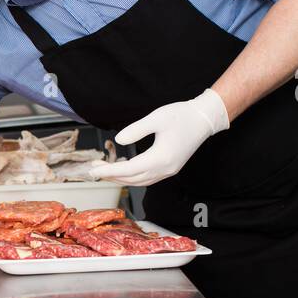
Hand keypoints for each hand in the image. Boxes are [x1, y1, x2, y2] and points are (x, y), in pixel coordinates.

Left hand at [94, 89, 229, 187]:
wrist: (204, 119)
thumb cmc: (182, 115)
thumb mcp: (156, 118)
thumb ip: (136, 130)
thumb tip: (119, 140)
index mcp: (161, 158)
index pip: (129, 170)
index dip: (109, 171)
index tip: (93, 170)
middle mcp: (165, 169)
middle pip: (132, 179)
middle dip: (111, 175)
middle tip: (93, 169)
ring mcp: (168, 171)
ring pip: (139, 181)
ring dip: (121, 178)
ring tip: (104, 170)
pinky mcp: (170, 168)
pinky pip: (147, 178)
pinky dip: (132, 177)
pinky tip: (123, 171)